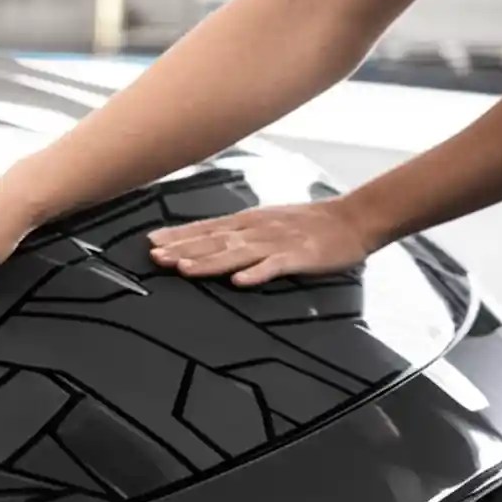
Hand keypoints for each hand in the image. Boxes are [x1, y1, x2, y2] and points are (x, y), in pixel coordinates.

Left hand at [146, 198, 380, 285]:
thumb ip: (237, 232)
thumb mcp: (266, 221)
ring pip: (236, 253)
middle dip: (183, 249)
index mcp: (248, 221)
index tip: (151, 242)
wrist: (351, 219)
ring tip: (185, 268)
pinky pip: (274, 266)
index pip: (206, 227)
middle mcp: (256, 229)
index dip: (178, 235)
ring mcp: (276, 243)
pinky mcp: (298, 257)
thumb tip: (206, 240)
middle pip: (214, 240)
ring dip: (209, 261)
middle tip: (155, 257)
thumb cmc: (306, 223)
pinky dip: (257, 273)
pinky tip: (239, 281)